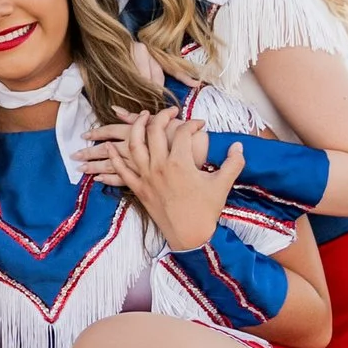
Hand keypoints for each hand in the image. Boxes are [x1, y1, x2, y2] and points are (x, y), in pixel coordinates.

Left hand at [94, 108, 241, 251]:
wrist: (190, 234)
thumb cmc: (206, 210)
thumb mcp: (223, 184)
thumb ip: (233, 162)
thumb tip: (239, 145)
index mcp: (180, 163)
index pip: (182, 133)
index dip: (192, 124)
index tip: (199, 124)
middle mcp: (159, 166)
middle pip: (154, 132)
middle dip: (162, 117)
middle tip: (170, 112)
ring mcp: (146, 177)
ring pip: (134, 145)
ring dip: (136, 128)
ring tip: (142, 117)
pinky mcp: (137, 188)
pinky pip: (120, 170)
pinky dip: (113, 157)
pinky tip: (108, 145)